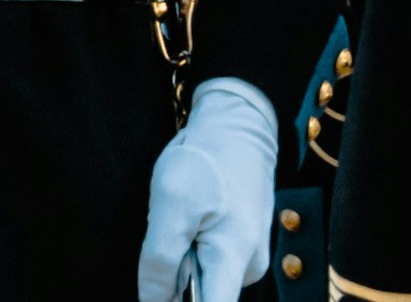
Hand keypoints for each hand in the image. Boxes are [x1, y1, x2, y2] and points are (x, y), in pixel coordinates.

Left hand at [136, 75, 286, 301]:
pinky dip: (193, 250)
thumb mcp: (171, 202)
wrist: (238, 125)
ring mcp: (249, 257)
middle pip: (204, 297)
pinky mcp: (243, 247)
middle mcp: (250, 266)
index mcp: (235, 257)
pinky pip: (211, 264)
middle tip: (171, 234)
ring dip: (183, 263)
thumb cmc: (206, 158)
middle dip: (176, 280)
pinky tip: (192, 222)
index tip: (163, 286)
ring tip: (182, 222)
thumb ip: (160, 259)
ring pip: (205, 280)